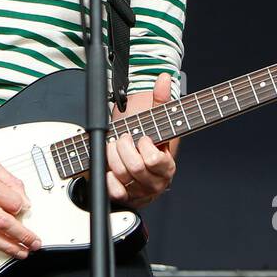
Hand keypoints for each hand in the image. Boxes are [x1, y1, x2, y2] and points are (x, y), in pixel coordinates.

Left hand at [105, 72, 178, 207]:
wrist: (134, 160)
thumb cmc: (145, 140)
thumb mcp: (155, 120)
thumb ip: (161, 100)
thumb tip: (165, 78)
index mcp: (168, 165)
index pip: (156, 160)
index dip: (145, 146)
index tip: (142, 138)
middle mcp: (156, 182)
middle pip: (135, 166)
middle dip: (124, 146)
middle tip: (123, 138)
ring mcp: (140, 192)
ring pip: (122, 175)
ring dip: (113, 155)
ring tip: (114, 147)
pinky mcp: (125, 197)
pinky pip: (114, 191)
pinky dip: (108, 177)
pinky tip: (110, 168)